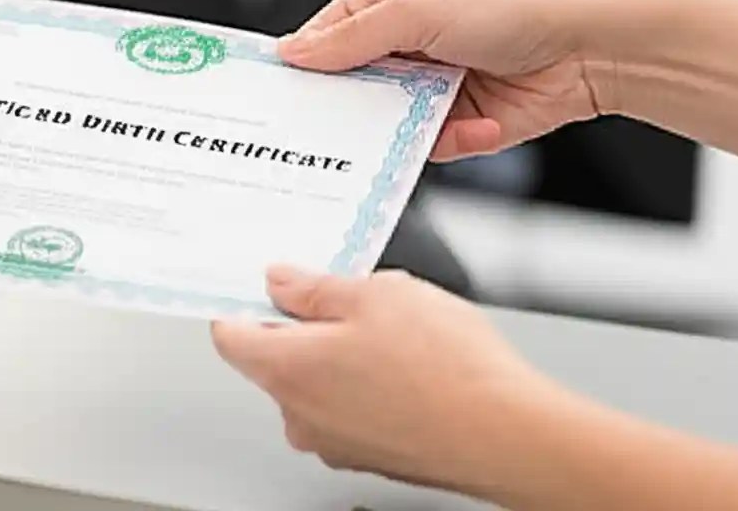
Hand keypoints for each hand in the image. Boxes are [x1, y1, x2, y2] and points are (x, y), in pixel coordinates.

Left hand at [211, 267, 558, 494]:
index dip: (243, 301)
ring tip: (397, 332)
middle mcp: (300, 415)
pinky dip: (369, 382)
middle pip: (276, 357)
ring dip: (343, 352)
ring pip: (319, 382)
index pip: (230, 335)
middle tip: (354, 296)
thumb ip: (313, 287)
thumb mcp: (374, 293)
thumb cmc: (445, 369)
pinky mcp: (370, 455)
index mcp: (285, 371)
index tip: (262, 282)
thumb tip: (281, 282)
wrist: (507, 436)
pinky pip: (351, 406)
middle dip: (308, 322)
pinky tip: (413, 365)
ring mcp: (335, 442)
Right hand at [278, 0, 624, 160]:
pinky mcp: (457, 120)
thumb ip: (352, 37)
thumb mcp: (419, 10)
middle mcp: (407, 39)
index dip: (304, 63)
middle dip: (350, 104)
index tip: (282, 93)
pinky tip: (477, 125)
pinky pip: (426, 144)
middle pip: (349, 83)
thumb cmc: (517, 6)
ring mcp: (431, 81)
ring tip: (424, 119)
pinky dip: (448, 141)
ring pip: (384, 121)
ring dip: (402, 127)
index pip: (325, 34)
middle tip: (337, 123)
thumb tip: (295, 51)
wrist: (591, 48)